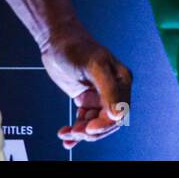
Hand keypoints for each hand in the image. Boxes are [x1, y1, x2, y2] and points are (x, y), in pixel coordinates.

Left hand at [39, 23, 132, 149]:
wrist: (56, 40)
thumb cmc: (76, 48)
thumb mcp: (94, 67)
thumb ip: (109, 90)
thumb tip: (118, 115)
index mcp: (121, 81)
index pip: (120, 114)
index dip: (105, 125)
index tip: (88, 128)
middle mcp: (113, 91)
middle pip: (107, 123)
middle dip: (91, 131)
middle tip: (74, 132)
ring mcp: (99, 96)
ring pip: (94, 124)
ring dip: (81, 133)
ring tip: (66, 133)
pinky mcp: (85, 100)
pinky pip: (84, 121)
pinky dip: (75, 131)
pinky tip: (66, 137)